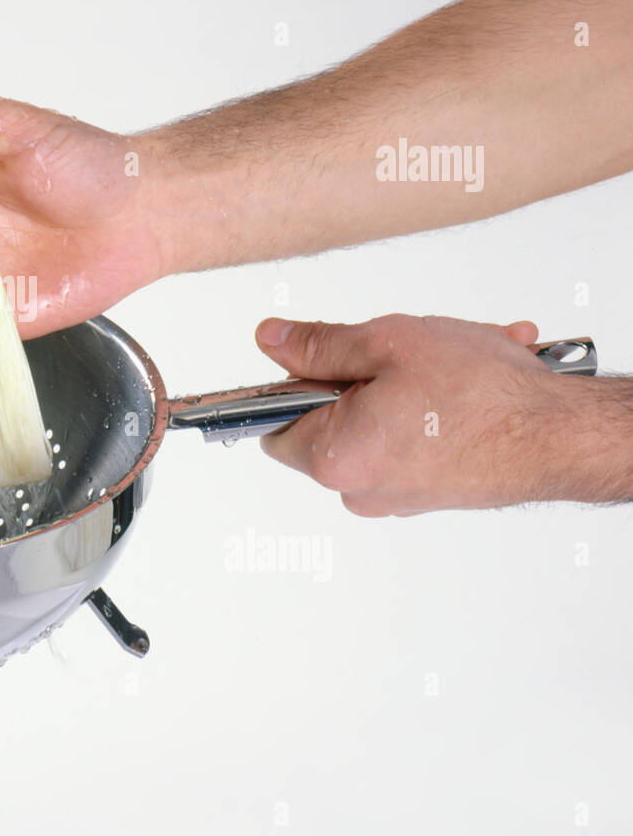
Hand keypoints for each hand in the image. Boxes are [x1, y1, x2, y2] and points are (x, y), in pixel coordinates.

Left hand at [254, 314, 567, 515]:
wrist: (562, 436)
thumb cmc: (484, 396)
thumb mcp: (384, 343)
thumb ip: (317, 344)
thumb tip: (272, 339)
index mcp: (333, 459)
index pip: (272, 422)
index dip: (293, 382)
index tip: (322, 358)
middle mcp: (360, 491)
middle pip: (328, 420)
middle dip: (360, 376)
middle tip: (401, 352)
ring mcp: (397, 496)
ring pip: (375, 423)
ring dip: (405, 384)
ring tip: (450, 359)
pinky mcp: (430, 492)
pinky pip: (410, 438)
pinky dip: (430, 407)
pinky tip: (467, 381)